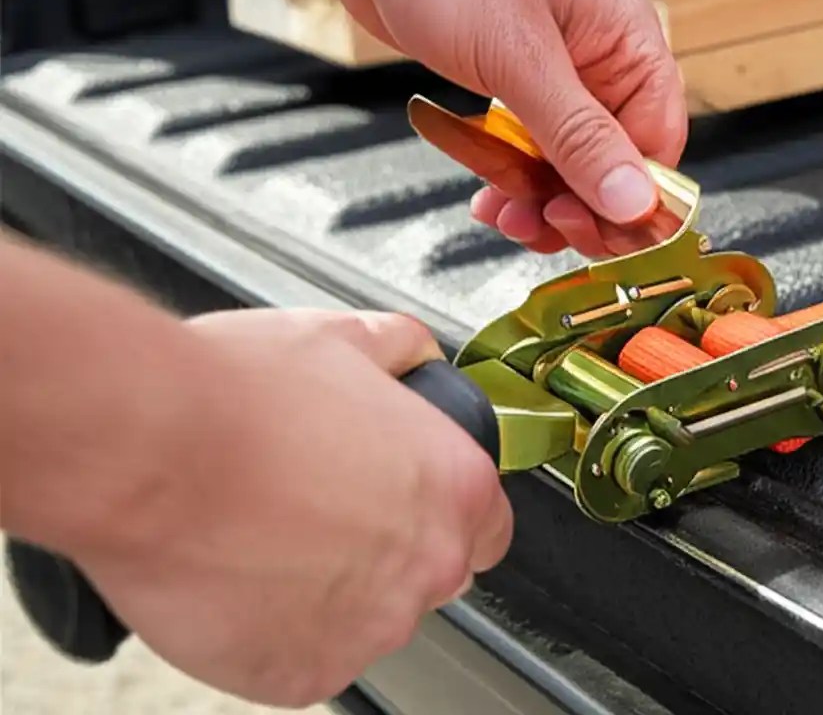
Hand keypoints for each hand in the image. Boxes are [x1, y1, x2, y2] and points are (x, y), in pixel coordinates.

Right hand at [70, 309, 512, 707]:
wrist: (143, 452)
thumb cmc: (234, 398)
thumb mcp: (339, 338)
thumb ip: (398, 349)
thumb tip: (412, 354)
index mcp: (454, 488)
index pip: (487, 525)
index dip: (443, 511)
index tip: (403, 503)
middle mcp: (429, 566)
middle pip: (428, 573)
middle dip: (383, 549)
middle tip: (313, 510)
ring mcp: (369, 630)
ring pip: (365, 620)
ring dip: (329, 590)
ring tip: (263, 536)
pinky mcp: (303, 675)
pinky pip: (302, 659)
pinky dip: (275, 632)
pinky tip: (239, 577)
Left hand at [340, 0, 687, 258]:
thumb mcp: (519, 58)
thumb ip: (577, 135)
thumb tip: (632, 201)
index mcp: (625, 44)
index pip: (656, 145)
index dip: (631, 200)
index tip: (596, 233)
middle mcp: (599, 63)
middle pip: (615, 165)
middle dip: (579, 208)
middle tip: (541, 226)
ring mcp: (558, 78)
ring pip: (571, 168)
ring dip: (541, 206)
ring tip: (506, 215)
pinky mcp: (516, 88)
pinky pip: (532, 154)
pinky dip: (513, 184)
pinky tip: (491, 198)